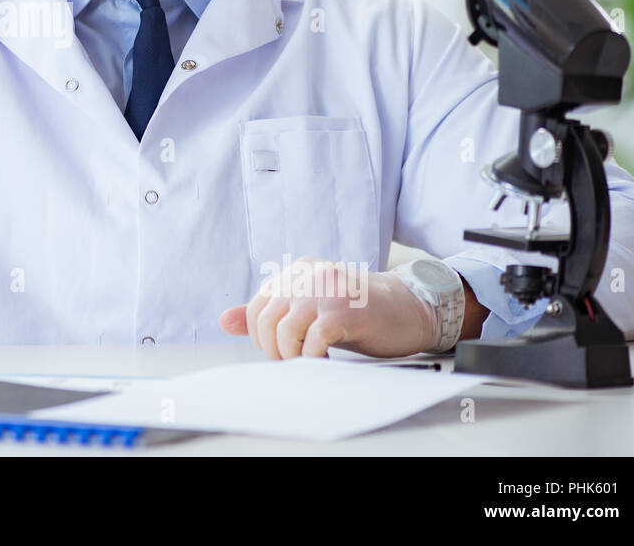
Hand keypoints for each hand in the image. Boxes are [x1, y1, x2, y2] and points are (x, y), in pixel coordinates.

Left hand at [218, 255, 438, 358]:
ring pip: (285, 330)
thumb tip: (224, 320)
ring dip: (291, 356)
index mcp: (298, 272)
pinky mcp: (348, 310)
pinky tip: (324, 361)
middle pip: (267, 321)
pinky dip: (313, 357)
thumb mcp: (307, 310)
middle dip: (274, 350)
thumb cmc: (356, 313)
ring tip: (308, 362)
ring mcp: (329, 290)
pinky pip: (314, 338)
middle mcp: (310, 275)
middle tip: (294, 361)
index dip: (261, 337)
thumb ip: (268, 314)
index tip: (280, 351)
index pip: (257, 307)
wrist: (409, 309)